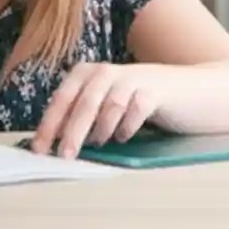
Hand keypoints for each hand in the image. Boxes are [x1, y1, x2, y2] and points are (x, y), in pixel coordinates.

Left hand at [29, 63, 158, 158]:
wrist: (189, 91)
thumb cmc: (139, 101)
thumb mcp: (105, 104)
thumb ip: (81, 117)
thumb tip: (54, 142)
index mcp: (87, 73)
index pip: (62, 99)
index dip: (49, 124)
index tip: (39, 149)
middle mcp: (106, 71)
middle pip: (84, 104)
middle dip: (72, 132)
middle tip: (65, 156)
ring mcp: (132, 79)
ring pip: (109, 107)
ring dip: (101, 130)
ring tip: (99, 144)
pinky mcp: (154, 91)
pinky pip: (136, 111)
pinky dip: (127, 127)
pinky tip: (124, 136)